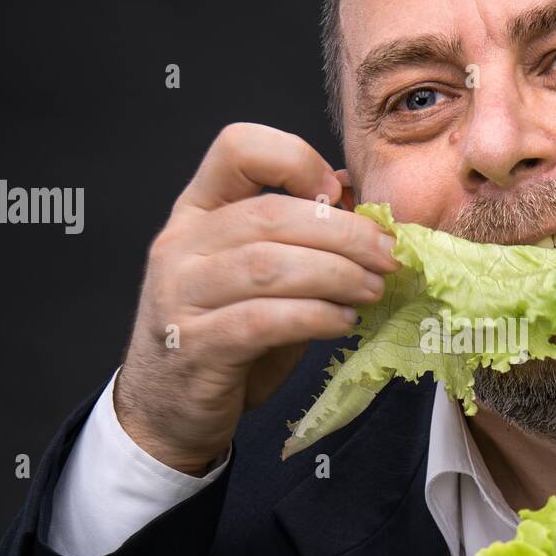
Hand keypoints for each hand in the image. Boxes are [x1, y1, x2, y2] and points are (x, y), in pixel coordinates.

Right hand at [113, 125, 397, 473]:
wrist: (167, 408)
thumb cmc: (224, 335)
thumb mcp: (258, 276)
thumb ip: (296, 235)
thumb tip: (355, 197)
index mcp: (197, 211)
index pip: (236, 148)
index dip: (294, 158)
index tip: (339, 194)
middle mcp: (181, 244)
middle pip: (269, 214)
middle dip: (343, 233)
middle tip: (388, 255)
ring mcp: (181, 295)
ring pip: (267, 267)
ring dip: (335, 275)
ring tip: (373, 290)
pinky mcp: (195, 346)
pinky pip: (262, 320)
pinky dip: (314, 317)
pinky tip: (343, 322)